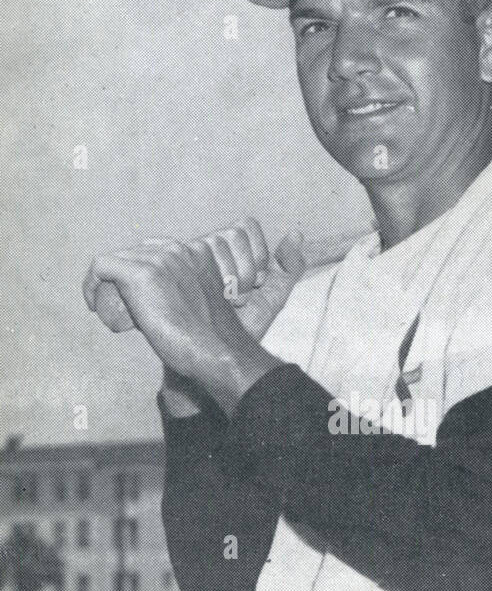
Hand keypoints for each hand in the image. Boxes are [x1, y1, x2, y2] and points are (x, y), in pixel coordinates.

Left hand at [87, 219, 305, 341]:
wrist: (218, 356)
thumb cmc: (234, 337)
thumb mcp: (260, 302)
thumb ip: (286, 270)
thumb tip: (299, 234)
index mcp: (201, 252)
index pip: (158, 250)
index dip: (148, 272)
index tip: (149, 302)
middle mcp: (180, 249)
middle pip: (136, 254)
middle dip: (128, 280)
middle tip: (130, 311)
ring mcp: (160, 259)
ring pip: (118, 261)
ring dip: (110, 287)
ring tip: (113, 312)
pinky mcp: (141, 275)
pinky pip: (102, 268)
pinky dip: (94, 286)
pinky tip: (98, 307)